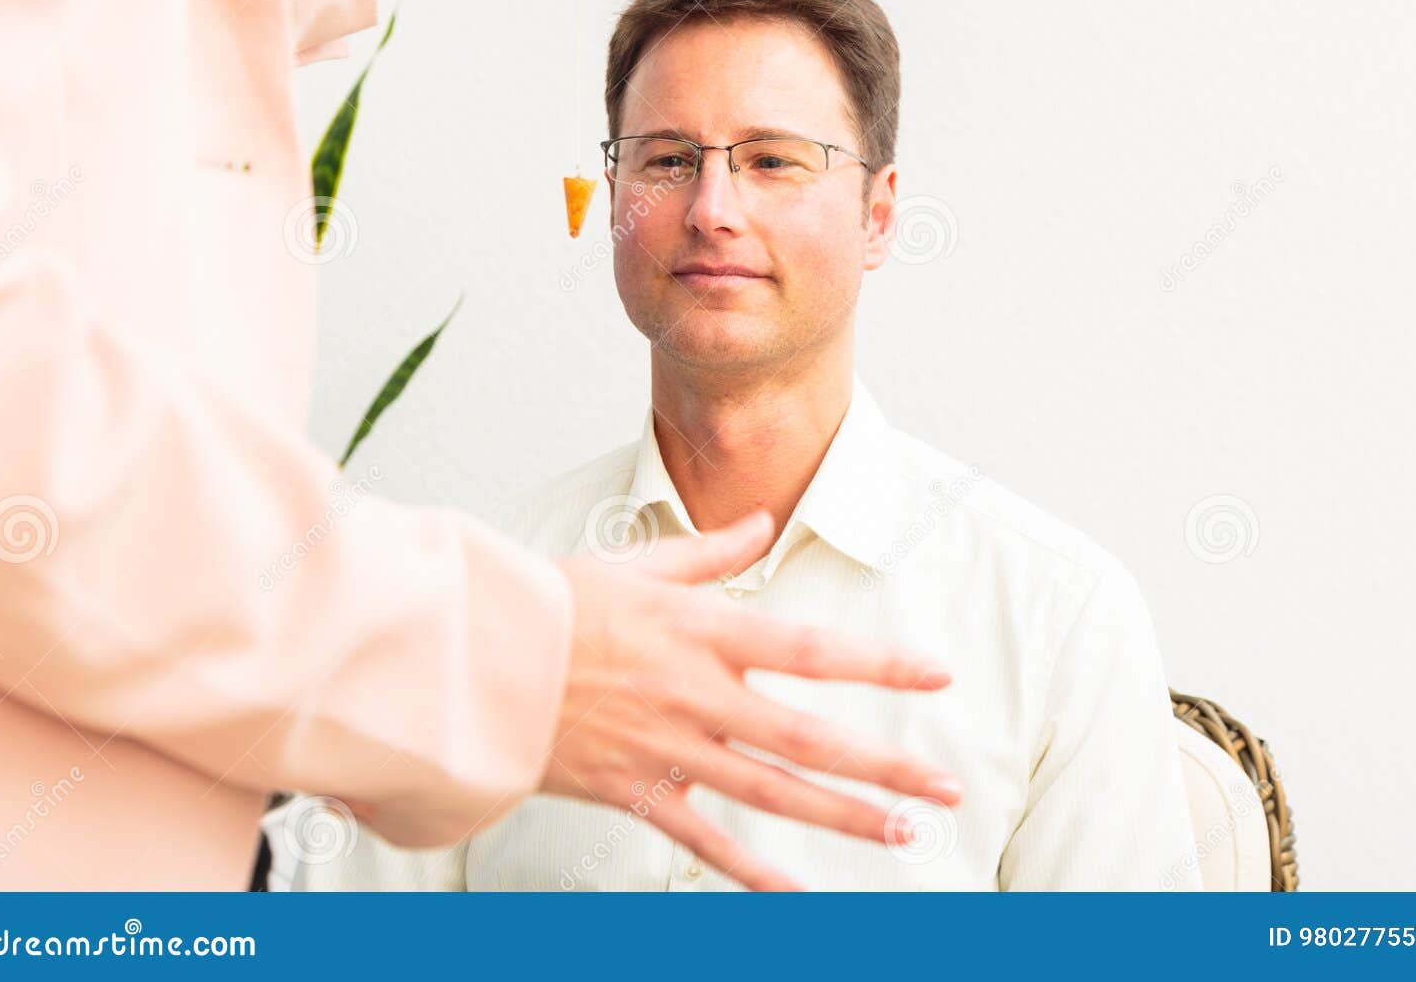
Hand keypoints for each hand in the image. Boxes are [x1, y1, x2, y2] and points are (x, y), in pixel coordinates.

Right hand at [544, 511, 962, 890]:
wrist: (471, 658)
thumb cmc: (551, 603)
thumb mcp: (637, 562)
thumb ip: (711, 551)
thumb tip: (762, 522)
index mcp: (702, 631)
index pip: (813, 649)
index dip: (881, 664)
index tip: (937, 674)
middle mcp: (696, 694)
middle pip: (809, 738)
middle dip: (885, 765)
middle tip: (944, 787)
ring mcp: (668, 748)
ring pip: (772, 793)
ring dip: (844, 818)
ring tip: (904, 834)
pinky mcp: (635, 790)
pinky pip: (703, 840)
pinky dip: (752, 871)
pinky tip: (798, 893)